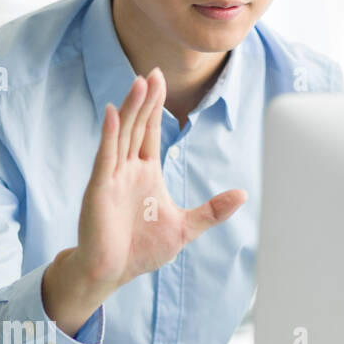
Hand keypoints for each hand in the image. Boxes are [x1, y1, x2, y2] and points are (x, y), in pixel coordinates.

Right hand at [71, 68, 247, 293]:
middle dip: (145, 99)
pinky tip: (112, 113)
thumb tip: (243, 195)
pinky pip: (105, 156)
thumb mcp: (185, 228)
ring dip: (130, 108)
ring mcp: (112, 177)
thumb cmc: (141, 251)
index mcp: (146, 173)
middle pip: (138, 126)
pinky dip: (109, 134)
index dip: (156, 106)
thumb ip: (212, 211)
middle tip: (153, 71)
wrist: (111, 272)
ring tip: (139, 83)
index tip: (160, 80)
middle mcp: (127, 170)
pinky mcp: (100, 188)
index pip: (151, 132)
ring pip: (123, 134)